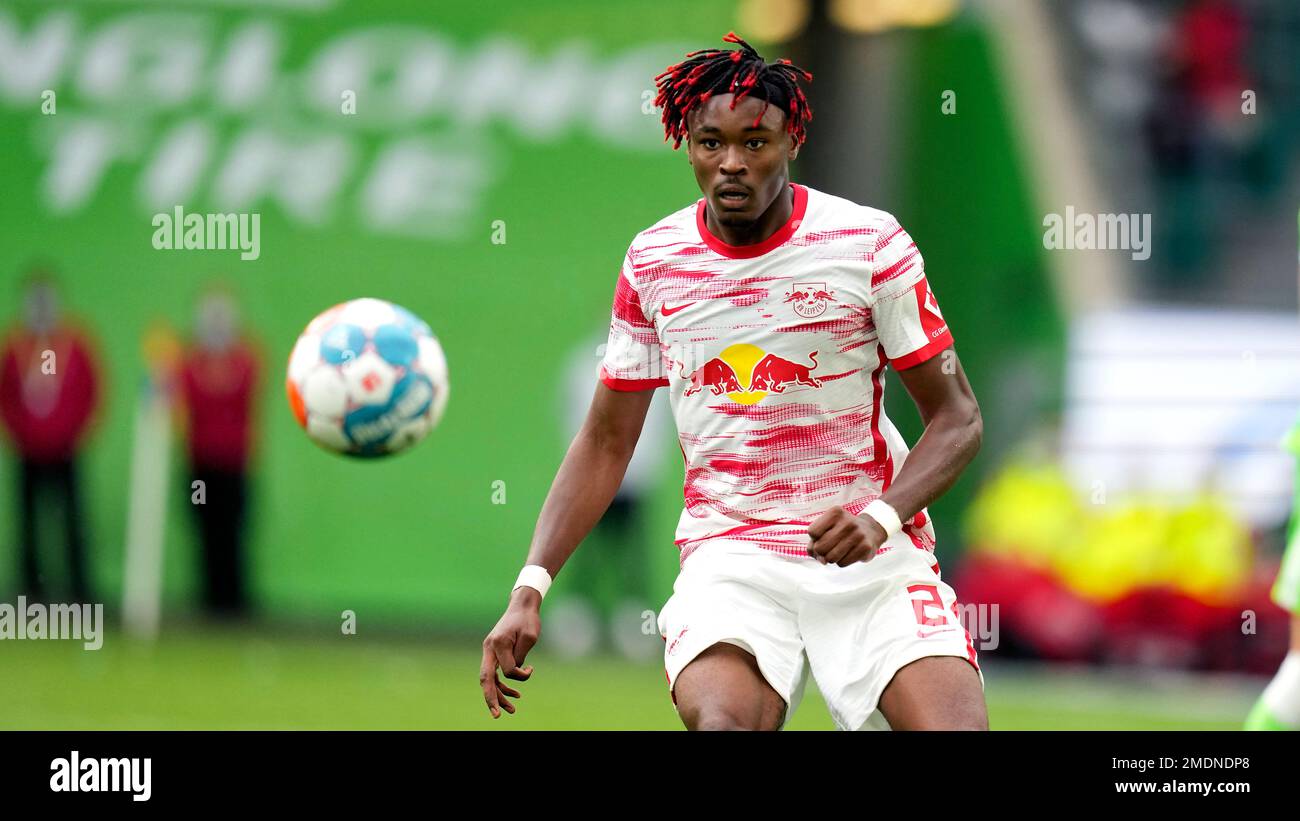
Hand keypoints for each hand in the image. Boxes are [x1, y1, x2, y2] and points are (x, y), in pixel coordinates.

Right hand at [479, 587, 541, 717]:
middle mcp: (489, 648)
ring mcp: (489, 650)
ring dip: (499, 695)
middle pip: (486, 679)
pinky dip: (502, 684)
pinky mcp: (494, 652)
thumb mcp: (530, 637)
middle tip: (498, 715)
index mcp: (498, 643)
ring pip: (489, 679)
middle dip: (491, 698)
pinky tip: (514, 692)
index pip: (506, 669)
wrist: (522, 606)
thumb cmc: (528, 620)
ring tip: (512, 709)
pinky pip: (494, 673)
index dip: (520, 676)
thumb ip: (520, 656)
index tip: (531, 669)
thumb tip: (516, 673)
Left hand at [807, 505, 887, 566]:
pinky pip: (842, 563)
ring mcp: (858, 535)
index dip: (814, 539)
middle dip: (821, 552)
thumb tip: (818, 558)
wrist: (870, 531)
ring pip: (830, 558)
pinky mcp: (865, 547)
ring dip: (831, 558)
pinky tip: (848, 553)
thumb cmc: (843, 530)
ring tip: (838, 551)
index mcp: (835, 513)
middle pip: (820, 547)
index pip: (812, 532)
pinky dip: (841, 561)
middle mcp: (847, 522)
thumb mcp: (827, 528)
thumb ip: (815, 542)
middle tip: (829, 548)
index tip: (823, 536)